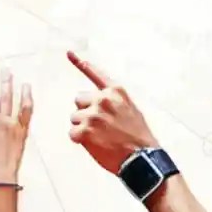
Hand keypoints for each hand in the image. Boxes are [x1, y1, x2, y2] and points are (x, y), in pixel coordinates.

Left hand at [66, 51, 156, 173]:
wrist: (143, 159)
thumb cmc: (138, 137)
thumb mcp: (131, 110)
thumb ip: (114, 101)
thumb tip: (98, 101)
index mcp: (116, 91)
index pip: (95, 74)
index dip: (80, 63)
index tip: (68, 52)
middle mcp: (103, 99)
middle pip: (79, 100)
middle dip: (85, 111)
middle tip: (101, 126)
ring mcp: (93, 114)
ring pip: (74, 117)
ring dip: (82, 127)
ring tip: (101, 137)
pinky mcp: (85, 131)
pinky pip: (72, 133)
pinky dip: (79, 140)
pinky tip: (94, 145)